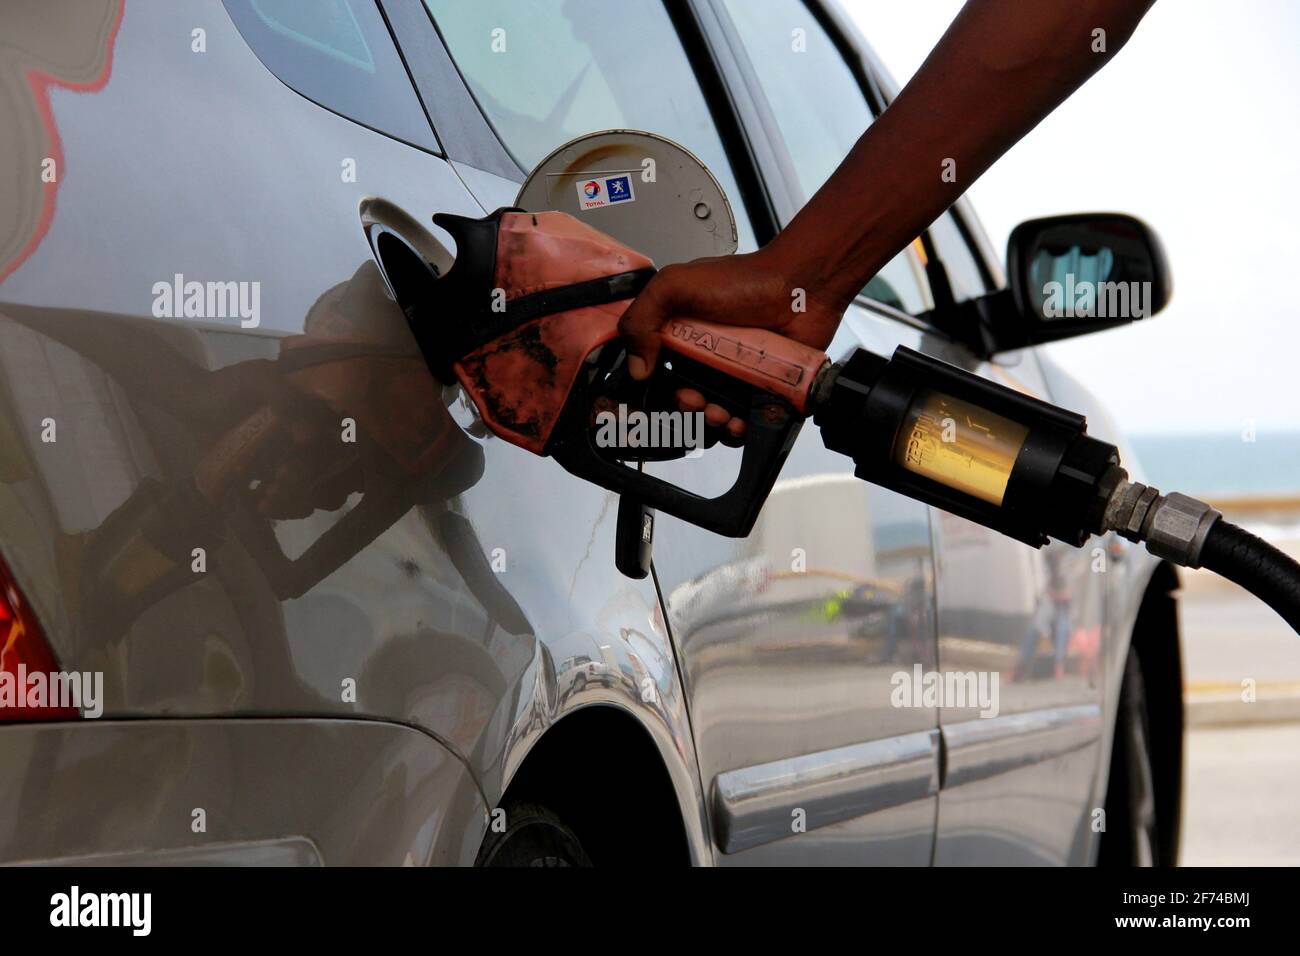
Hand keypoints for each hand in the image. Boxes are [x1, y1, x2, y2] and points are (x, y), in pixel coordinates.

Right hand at [617, 247, 844, 435]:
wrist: (798, 288)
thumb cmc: (745, 281)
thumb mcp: (675, 286)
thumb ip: (642, 318)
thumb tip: (635, 366)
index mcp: (681, 336)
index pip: (657, 375)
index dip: (656, 390)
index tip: (661, 392)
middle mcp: (706, 358)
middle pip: (685, 401)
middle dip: (686, 410)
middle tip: (694, 400)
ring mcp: (735, 375)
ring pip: (715, 416)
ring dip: (712, 424)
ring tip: (720, 412)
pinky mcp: (762, 389)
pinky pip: (747, 420)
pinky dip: (741, 428)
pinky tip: (740, 420)